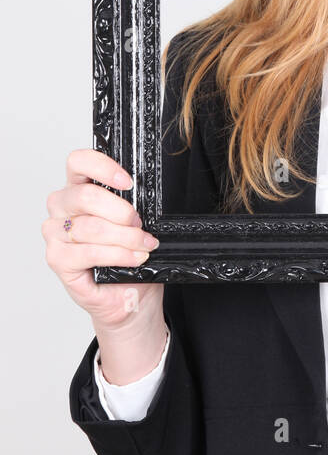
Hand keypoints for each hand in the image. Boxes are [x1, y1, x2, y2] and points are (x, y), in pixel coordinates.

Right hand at [43, 148, 162, 331]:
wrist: (129, 292)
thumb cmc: (129, 254)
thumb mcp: (133, 223)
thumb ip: (129, 205)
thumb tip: (141, 198)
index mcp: (79, 188)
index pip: (78, 162)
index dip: (103, 167)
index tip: (128, 182)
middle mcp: (62, 207)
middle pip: (86, 196)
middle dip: (121, 212)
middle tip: (139, 224)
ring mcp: (56, 233)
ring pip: (91, 227)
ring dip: (125, 237)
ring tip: (144, 245)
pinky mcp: (57, 258)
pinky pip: (88, 252)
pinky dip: (117, 255)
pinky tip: (134, 258)